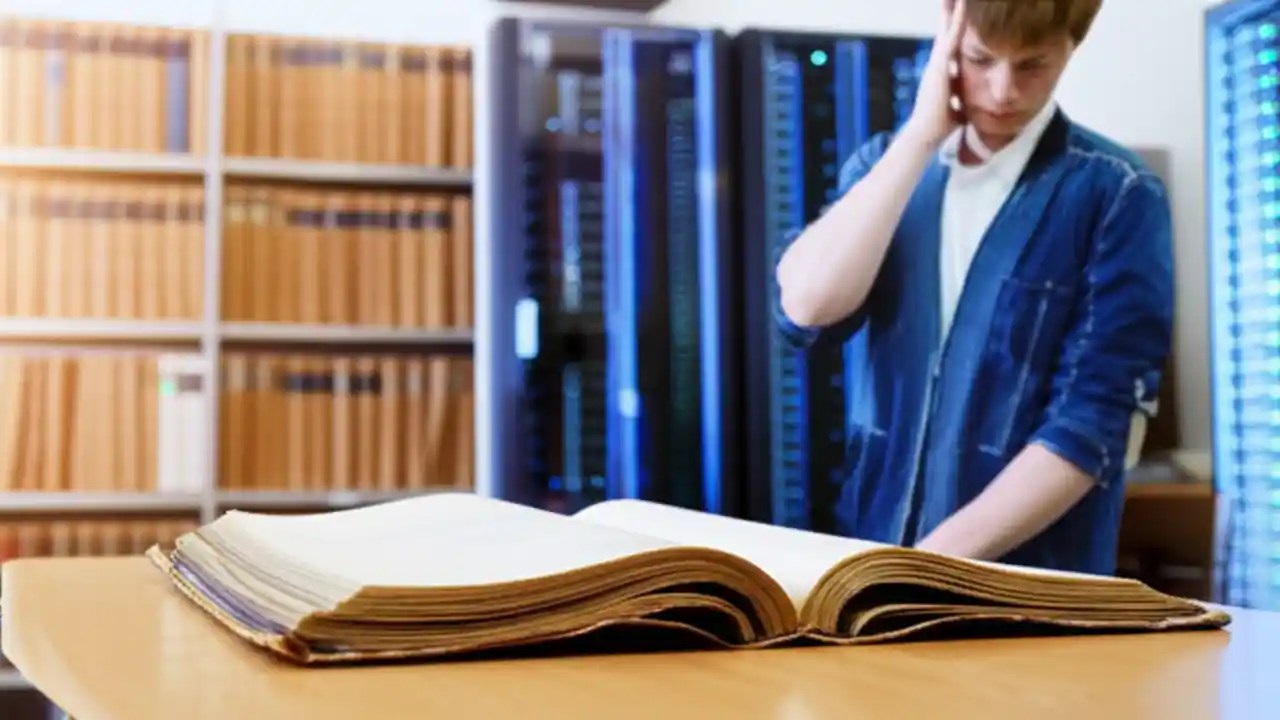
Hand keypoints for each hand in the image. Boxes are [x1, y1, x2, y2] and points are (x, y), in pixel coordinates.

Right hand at [905, 0, 967, 146]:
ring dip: (953, 10)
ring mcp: (937, 61)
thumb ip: (962, 102)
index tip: (956, 12)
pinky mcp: (940, 64)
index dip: (952, 28)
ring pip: (949, 28)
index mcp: (942, 71)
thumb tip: (970, 108)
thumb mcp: (957, 108)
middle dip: (949, 13)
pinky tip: (964, 4)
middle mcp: (937, 63)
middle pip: (945, 31)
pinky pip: (953, 36)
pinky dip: (958, 19)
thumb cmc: (940, 125)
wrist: (926, 133)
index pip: (949, 45)